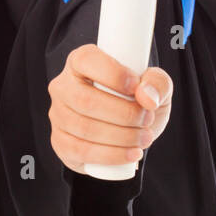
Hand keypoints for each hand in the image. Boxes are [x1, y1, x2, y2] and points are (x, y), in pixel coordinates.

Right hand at [48, 44, 172, 172]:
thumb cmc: (136, 100)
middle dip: (124, 114)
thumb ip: (157, 83)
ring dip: (122, 137)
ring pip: (85, 128)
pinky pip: (81, 151)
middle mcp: (63, 86)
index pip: (87, 60)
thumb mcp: (154, 86)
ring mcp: (58, 115)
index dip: (113, 74)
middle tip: (147, 119)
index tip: (136, 87)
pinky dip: (111, 155)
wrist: (127, 131)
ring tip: (145, 137)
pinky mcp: (60, 142)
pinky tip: (132, 153)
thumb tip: (146, 96)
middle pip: (86, 100)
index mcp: (81, 62)